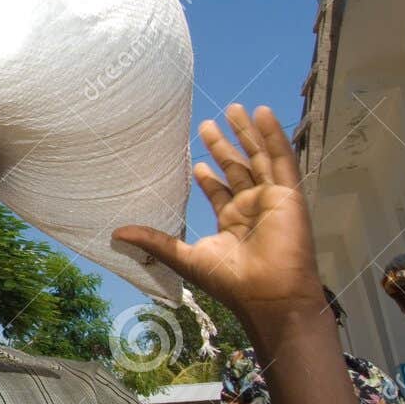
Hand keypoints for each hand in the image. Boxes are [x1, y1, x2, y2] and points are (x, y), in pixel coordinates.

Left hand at [114, 104, 326, 326]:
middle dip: (223, 146)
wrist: (268, 293)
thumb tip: (116, 233)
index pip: (219, 191)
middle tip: (207, 123)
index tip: (193, 160)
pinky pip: (281, 158)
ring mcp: (271, 199)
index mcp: (231, 223)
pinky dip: (273, 135)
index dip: (207, 175)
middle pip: (237, 168)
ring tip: (233, 109)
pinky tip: (263, 113)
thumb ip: (154, 241)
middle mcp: (251, 208)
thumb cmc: (230, 281)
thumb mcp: (184, 256)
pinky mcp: (288, 194)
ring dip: (247, 133)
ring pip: (258, 158)